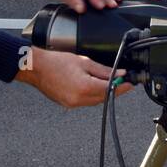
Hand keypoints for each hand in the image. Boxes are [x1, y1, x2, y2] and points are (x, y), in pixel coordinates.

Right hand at [15, 47, 132, 107]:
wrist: (37, 68)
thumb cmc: (56, 62)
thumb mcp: (83, 62)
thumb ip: (103, 70)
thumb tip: (118, 73)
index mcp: (85, 87)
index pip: (110, 90)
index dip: (122, 87)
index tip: (130, 83)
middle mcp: (79, 99)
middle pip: (104, 97)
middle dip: (114, 90)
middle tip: (121, 81)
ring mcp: (73, 103)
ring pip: (95, 101)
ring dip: (103, 93)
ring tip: (107, 82)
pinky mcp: (67, 104)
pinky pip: (85, 102)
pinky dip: (92, 95)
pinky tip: (93, 86)